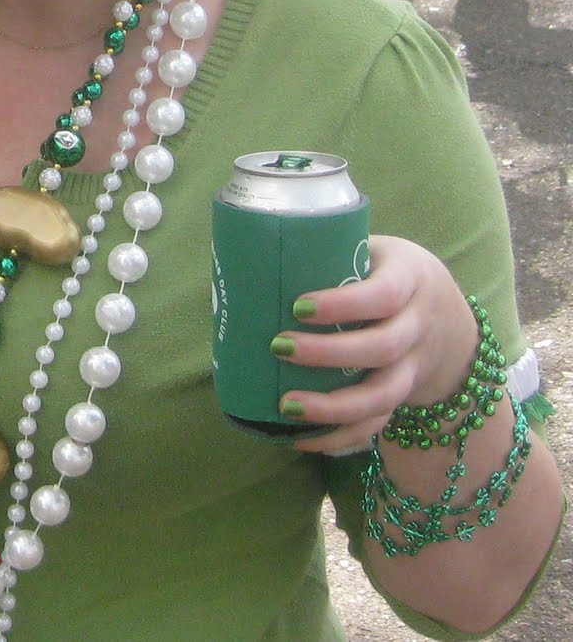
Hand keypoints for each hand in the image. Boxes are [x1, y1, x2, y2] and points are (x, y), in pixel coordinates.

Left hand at [271, 235, 478, 455]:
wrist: (445, 311)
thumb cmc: (385, 270)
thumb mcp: (372, 249)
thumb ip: (328, 253)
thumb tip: (244, 256)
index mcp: (411, 279)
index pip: (383, 295)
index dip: (343, 304)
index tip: (297, 307)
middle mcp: (419, 326)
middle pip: (382, 348)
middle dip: (328, 354)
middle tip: (278, 347)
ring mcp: (415, 366)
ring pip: (384, 395)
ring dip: (334, 406)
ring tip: (286, 406)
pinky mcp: (403, 396)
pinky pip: (378, 425)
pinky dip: (342, 436)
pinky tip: (303, 438)